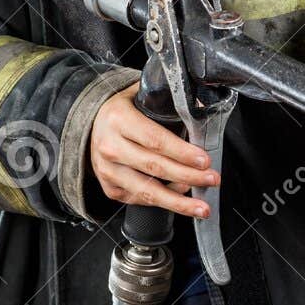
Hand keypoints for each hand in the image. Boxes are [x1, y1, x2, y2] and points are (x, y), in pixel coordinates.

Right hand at [90, 83, 218, 218]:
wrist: (91, 125)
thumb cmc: (122, 111)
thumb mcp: (140, 96)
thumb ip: (168, 103)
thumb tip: (204, 111)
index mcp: (119, 119)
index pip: (155, 140)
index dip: (181, 153)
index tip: (204, 161)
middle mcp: (110, 147)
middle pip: (154, 168)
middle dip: (188, 176)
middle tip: (212, 180)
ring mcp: (108, 171)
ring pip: (147, 192)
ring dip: (178, 202)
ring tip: (201, 207)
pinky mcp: (110, 189)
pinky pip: (141, 199)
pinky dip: (164, 200)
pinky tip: (180, 198)